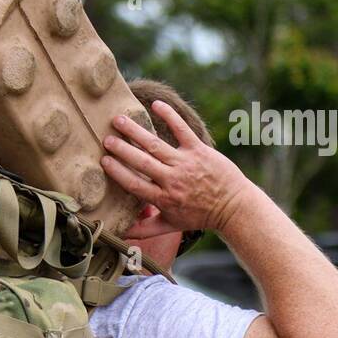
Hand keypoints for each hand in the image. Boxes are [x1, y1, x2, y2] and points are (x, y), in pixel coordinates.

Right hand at [100, 100, 255, 237]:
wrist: (233, 207)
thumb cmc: (199, 216)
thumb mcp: (171, 226)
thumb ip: (145, 229)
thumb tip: (121, 233)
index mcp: (163, 198)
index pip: (134, 184)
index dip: (118, 172)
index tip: (104, 161)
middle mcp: (172, 180)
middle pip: (141, 162)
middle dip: (122, 149)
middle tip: (106, 139)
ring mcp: (186, 163)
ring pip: (156, 145)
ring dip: (136, 131)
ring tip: (118, 120)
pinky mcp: (199, 150)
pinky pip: (182, 130)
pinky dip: (169, 116)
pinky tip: (156, 105)